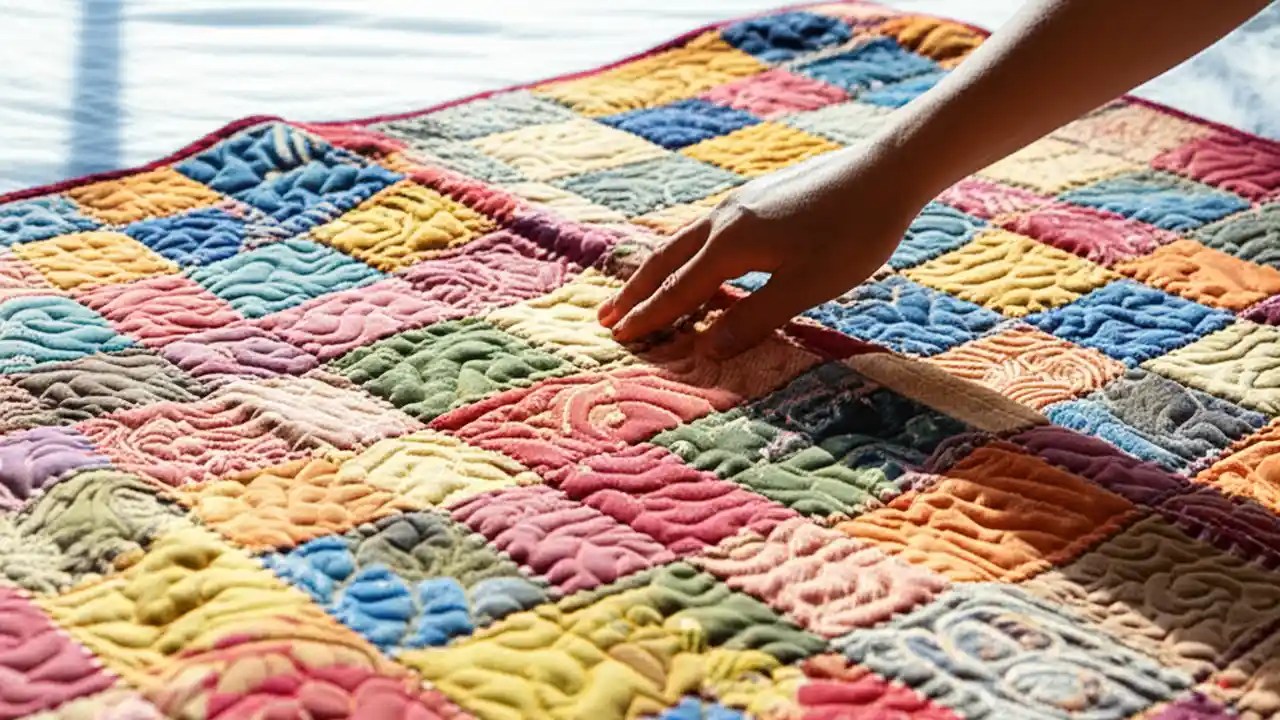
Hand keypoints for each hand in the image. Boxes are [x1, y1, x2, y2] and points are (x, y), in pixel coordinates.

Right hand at [597, 139, 933, 358]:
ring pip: (683, 240)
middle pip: (666, 259)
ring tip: (637, 291)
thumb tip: (707, 348)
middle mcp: (725, 218)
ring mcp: (741, 202)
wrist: (887, 170)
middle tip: (605, 317)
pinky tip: (696, 260)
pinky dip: (685, 253)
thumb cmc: (854, 233)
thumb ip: (754, 317)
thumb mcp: (806, 285)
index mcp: (731, 243)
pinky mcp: (759, 195)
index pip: (679, 289)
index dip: (649, 316)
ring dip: (657, 270)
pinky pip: (705, 230)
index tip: (619, 337)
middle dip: (636, 292)